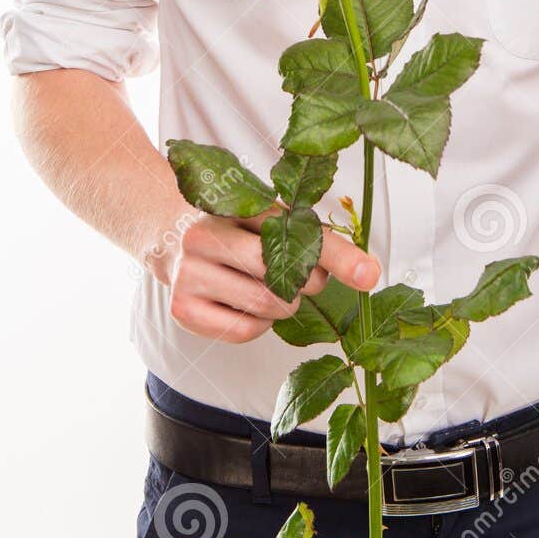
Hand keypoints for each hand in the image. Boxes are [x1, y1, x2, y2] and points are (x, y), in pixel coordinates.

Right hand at [148, 203, 381, 344]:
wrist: (169, 232)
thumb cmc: (235, 225)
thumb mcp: (270, 217)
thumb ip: (315, 239)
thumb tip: (368, 272)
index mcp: (234, 206)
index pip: (294, 233)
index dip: (336, 255)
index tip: (369, 274)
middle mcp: (206, 237)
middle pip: (280, 276)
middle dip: (307, 284)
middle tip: (306, 278)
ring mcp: (190, 273)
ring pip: (265, 307)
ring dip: (284, 306)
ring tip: (273, 288)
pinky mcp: (182, 308)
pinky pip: (243, 332)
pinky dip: (259, 325)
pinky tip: (250, 305)